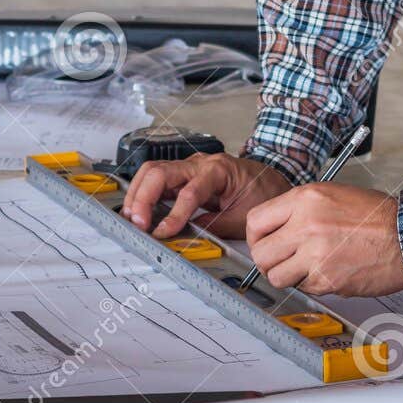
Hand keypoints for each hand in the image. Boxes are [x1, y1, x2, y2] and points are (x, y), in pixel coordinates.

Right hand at [120, 152, 289, 239]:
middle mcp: (200, 164)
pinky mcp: (183, 175)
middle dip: (143, 198)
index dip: (174, 215)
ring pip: (152, 172)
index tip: (162, 233)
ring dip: (138, 194)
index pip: (189, 192)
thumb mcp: (243, 217)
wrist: (270, 179)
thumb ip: (214, 226)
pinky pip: (156, 178)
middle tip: (138, 224)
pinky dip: (143, 193)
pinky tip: (138, 211)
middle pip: (160, 172)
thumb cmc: (260, 194)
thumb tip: (184, 238)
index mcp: (219, 170)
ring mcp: (189, 167)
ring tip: (132, 218)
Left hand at [245, 183, 402, 296]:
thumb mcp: (332, 194)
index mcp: (304, 199)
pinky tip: (329, 271)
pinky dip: (312, 284)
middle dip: (267, 260)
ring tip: (306, 267)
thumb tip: (274, 228)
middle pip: (260, 253)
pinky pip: (303, 288)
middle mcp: (305, 226)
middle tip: (280, 260)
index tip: (263, 242)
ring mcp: (315, 255)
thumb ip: (300, 209)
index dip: (255, 237)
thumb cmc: (376, 215)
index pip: (256, 221)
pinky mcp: (327, 280)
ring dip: (288, 276)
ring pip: (276, 276)